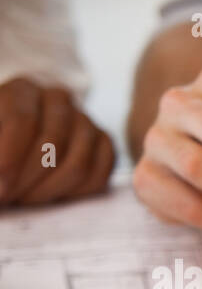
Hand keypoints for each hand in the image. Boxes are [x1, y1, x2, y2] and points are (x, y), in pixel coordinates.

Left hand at [0, 77, 114, 205]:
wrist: (22, 124)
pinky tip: (51, 196)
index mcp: (24, 89)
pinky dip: (75, 193)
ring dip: (50, 190)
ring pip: (79, 164)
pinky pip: (98, 176)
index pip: (22, 121)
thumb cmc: (1, 131)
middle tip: (8, 198)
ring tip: (26, 199)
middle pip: (52, 144)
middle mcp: (59, 99)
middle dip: (26, 179)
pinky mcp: (104, 143)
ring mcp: (86, 121)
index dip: (9, 159)